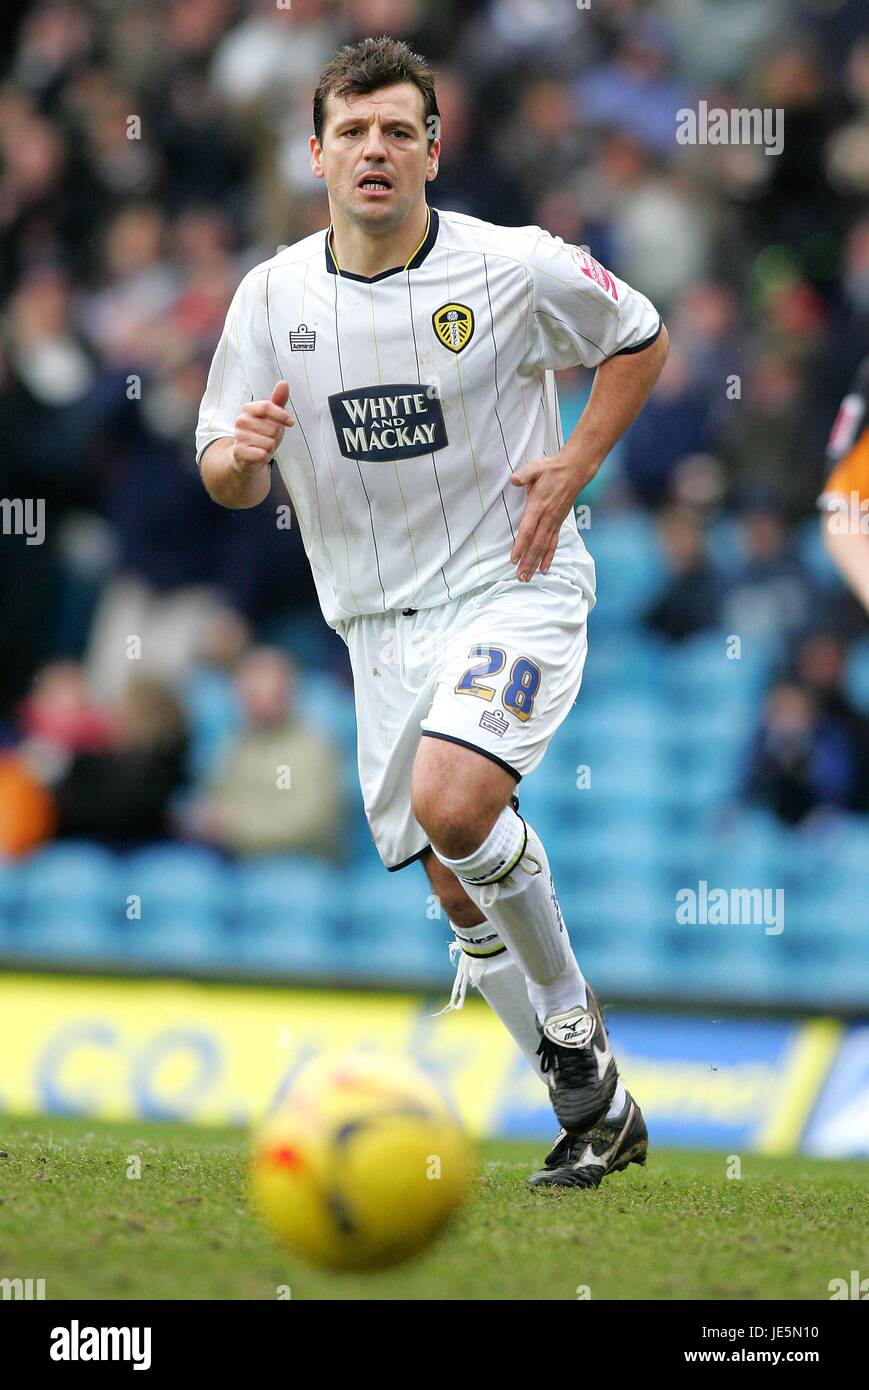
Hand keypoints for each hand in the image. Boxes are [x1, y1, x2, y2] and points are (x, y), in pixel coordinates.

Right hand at [232, 380, 293, 470]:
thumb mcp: (272, 417)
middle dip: (276, 436)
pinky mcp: (239, 452)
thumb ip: (278, 401)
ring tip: (263, 446)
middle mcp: (241, 420)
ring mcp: (239, 436)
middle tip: (269, 438)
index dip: (282, 415)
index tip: (290, 422)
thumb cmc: (262, 435)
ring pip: (269, 443)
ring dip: (270, 448)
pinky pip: (262, 454)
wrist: (246, 457)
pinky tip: (258, 455)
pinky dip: (264, 457)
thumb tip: (284, 383)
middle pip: (273, 428)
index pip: (267, 407)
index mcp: (249, 409)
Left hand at [509, 449, 591, 580]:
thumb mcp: (536, 468)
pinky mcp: (559, 523)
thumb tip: (514, 480)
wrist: (575, 470)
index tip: (514, 559)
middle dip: (527, 563)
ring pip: (544, 548)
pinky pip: (553, 544)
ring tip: (528, 578)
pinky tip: (544, 568)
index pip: (528, 531)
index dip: (520, 546)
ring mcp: (554, 522)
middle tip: (519, 578)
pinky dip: (549, 557)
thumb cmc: (553, 469)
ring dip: (535, 564)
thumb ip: (524, 475)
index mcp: (538, 506)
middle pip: (535, 545)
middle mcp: (547, 518)